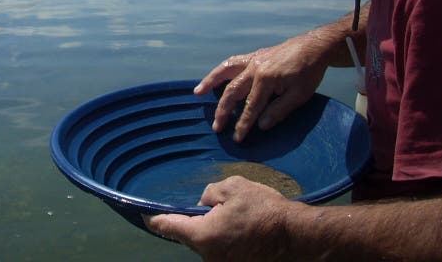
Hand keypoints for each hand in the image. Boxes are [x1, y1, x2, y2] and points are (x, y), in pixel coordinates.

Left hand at [143, 177, 296, 260]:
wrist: (296, 236)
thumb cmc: (264, 210)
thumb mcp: (232, 187)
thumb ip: (209, 193)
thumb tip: (204, 203)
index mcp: (202, 235)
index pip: (167, 227)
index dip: (154, 218)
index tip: (144, 214)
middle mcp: (209, 255)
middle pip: (189, 235)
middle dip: (194, 221)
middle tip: (211, 208)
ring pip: (207, 243)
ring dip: (212, 230)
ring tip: (235, 216)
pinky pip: (222, 250)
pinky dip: (226, 239)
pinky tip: (242, 227)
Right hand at [195, 32, 329, 141]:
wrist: (313, 47)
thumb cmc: (309, 72)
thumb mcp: (300, 95)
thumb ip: (279, 111)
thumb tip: (260, 125)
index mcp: (266, 79)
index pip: (251, 107)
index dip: (243, 124)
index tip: (237, 138)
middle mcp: (254, 68)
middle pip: (233, 92)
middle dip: (223, 111)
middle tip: (216, 126)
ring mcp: (252, 60)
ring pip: (225, 72)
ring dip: (210, 82)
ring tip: (197, 92)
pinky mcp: (254, 56)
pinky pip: (232, 62)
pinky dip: (221, 71)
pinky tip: (215, 77)